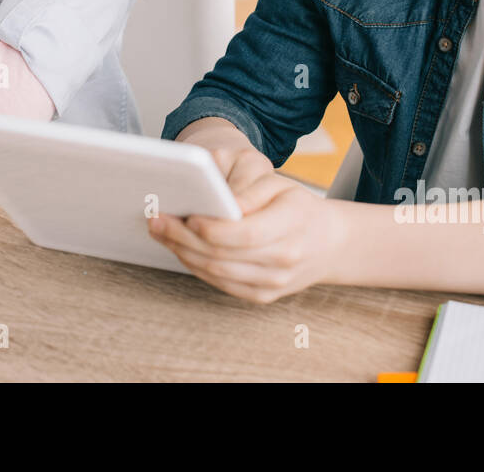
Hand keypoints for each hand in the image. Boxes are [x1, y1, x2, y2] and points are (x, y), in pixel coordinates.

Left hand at [148, 150, 346, 302]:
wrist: (328, 244)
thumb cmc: (298, 207)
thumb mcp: (281, 185)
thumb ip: (250, 190)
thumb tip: (220, 202)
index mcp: (290, 226)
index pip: (242, 233)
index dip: (209, 227)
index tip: (184, 213)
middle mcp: (282, 261)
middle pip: (221, 254)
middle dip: (182, 237)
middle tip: (155, 219)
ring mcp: (272, 284)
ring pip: (216, 272)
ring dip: (182, 252)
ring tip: (159, 232)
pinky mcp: (261, 297)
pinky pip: (221, 284)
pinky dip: (195, 266)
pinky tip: (180, 249)